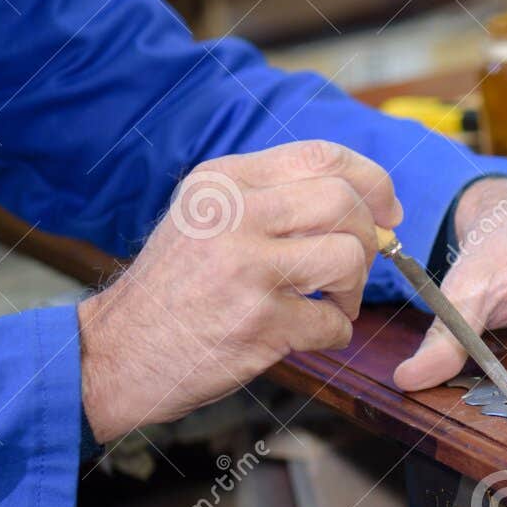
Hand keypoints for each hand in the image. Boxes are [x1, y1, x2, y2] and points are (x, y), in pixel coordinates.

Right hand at [77, 141, 399, 442]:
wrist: (117, 351)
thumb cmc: (175, 288)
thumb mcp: (206, 218)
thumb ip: (273, 199)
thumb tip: (366, 200)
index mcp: (224, 182)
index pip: (321, 156)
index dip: (372, 181)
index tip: (388, 210)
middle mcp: (233, 215)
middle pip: (344, 204)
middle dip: (369, 239)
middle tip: (355, 268)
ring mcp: (245, 268)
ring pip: (348, 257)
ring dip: (355, 288)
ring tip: (333, 303)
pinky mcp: (258, 322)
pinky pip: (333, 321)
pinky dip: (335, 332)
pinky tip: (307, 334)